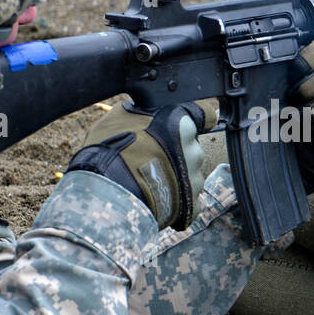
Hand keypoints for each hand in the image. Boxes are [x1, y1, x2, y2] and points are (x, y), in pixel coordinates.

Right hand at [67, 98, 218, 229]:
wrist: (110, 193)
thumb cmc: (113, 151)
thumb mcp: (120, 116)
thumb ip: (143, 112)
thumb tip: (144, 111)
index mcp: (182, 125)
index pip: (203, 114)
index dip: (196, 118)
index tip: (191, 124)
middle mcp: (194, 150)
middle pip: (191, 147)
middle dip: (176, 151)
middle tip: (151, 157)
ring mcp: (195, 178)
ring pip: (189, 172)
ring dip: (174, 174)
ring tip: (148, 179)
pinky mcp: (191, 203)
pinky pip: (187, 197)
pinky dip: (174, 197)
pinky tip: (155, 196)